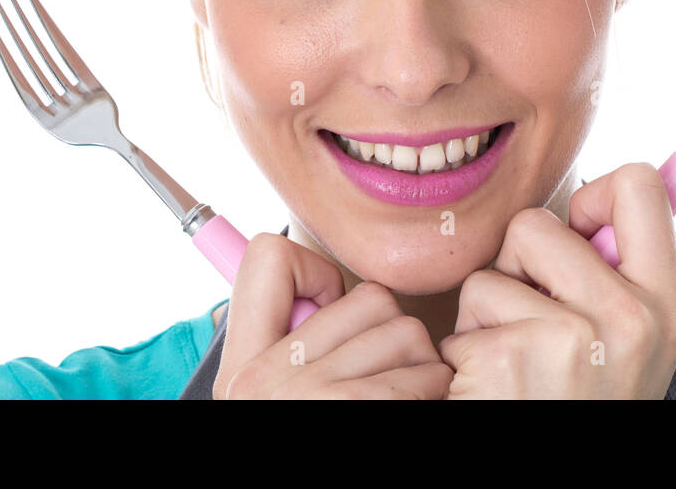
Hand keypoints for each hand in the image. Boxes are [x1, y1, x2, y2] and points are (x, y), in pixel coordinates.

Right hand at [213, 233, 452, 398]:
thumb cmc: (310, 421)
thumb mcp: (277, 394)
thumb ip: (291, 340)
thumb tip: (324, 292)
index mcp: (240, 370)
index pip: (268, 255)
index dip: (315, 273)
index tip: (327, 315)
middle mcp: (264, 383)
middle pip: (369, 297)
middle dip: (389, 334)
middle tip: (380, 378)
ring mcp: (313, 399)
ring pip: (408, 332)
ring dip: (420, 368)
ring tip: (400, 398)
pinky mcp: (359, 410)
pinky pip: (429, 373)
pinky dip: (435, 393)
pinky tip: (415, 407)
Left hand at [437, 162, 675, 397]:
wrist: (555, 478)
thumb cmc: (581, 401)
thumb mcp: (631, 343)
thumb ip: (617, 274)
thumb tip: (594, 199)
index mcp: (665, 305)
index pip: (641, 186)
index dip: (594, 195)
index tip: (578, 234)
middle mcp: (630, 318)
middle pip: (538, 222)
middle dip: (518, 268)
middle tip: (534, 324)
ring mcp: (570, 339)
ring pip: (490, 272)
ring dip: (486, 317)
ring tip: (513, 364)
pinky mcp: (510, 358)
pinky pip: (462, 318)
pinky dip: (464, 354)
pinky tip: (492, 388)